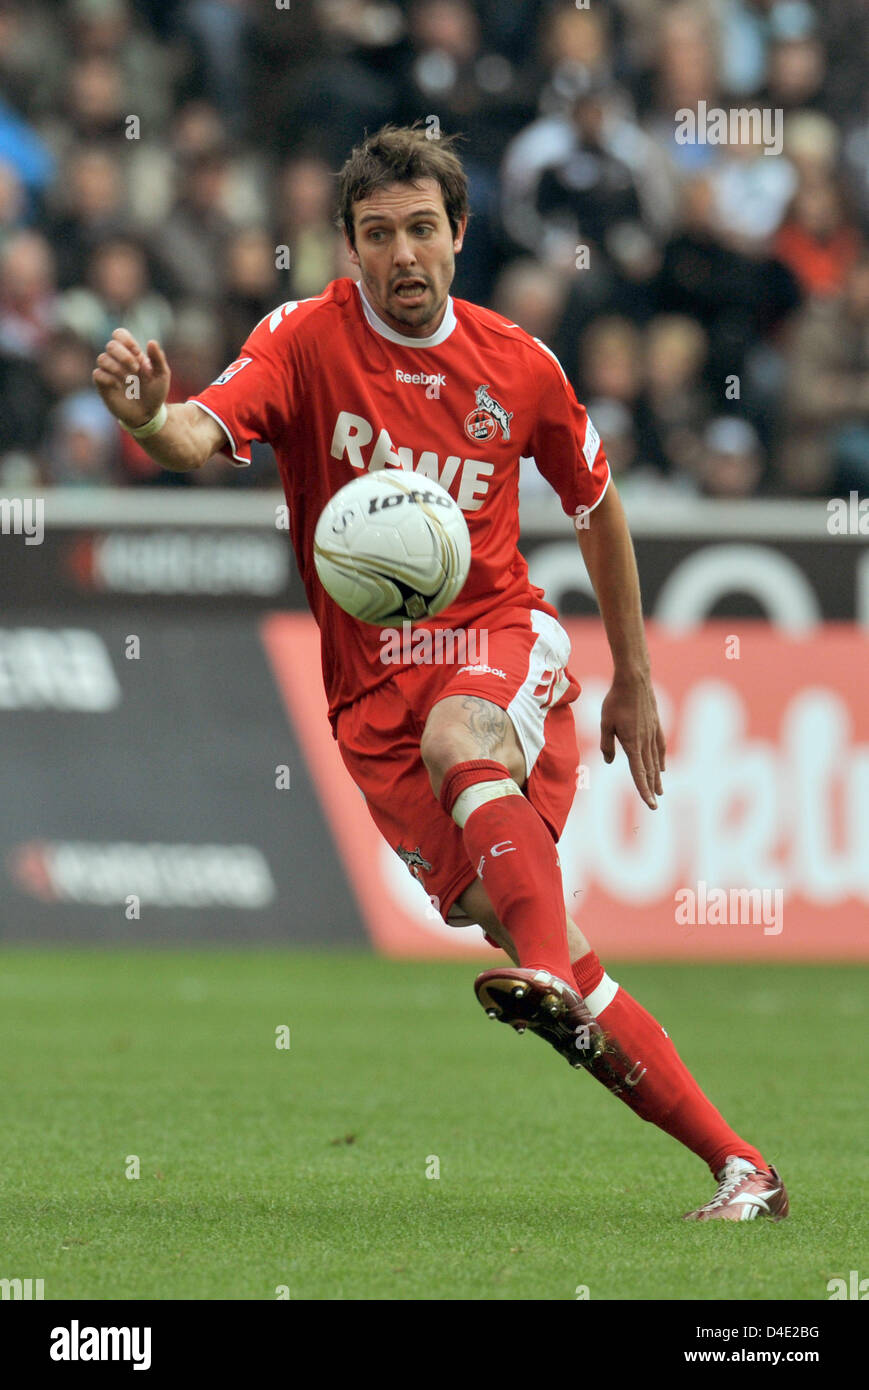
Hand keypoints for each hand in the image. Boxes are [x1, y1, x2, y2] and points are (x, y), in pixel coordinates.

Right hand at [93, 328, 170, 428]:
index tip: (137, 353)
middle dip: (124, 355)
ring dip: (117, 368)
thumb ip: (158, 358)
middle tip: (135, 369)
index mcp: (131, 353)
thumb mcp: (162, 375)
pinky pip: (97, 374)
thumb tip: (151, 342)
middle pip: (111, 345)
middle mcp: (118, 360)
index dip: (126, 340)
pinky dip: (109, 378)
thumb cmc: (155, 392)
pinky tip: (119, 386)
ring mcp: (109, 372)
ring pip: (102, 358)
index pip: (119, 334)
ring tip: (130, 380)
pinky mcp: (103, 385)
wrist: (148, 414)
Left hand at [600, 670, 665, 808]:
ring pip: (656, 761)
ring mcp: (653, 733)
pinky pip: (660, 747)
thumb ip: (607, 744)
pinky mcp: (656, 725)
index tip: (650, 804)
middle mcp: (645, 742)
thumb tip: (609, 762)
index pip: (639, 773)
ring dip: (657, 778)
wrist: (634, 680)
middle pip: (650, 770)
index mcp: (633, 744)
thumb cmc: (616, 700)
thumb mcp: (605, 723)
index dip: (644, 790)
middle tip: (655, 804)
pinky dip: (661, 759)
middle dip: (651, 789)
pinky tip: (662, 767)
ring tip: (660, 791)